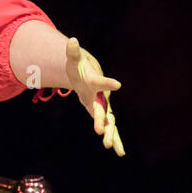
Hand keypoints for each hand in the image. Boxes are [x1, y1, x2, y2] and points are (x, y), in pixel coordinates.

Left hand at [64, 37, 124, 156]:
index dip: (107, 83)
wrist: (88, 74)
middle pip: (103, 109)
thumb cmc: (79, 67)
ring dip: (112, 135)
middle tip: (101, 130)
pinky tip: (120, 152)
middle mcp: (102, 96)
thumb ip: (72, 51)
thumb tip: (71, 41)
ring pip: (109, 123)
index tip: (117, 85)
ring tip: (116, 150)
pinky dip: (114, 139)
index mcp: (94, 83)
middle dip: (102, 120)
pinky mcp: (102, 114)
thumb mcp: (73, 60)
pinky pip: (109, 128)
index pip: (101, 82)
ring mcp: (103, 106)